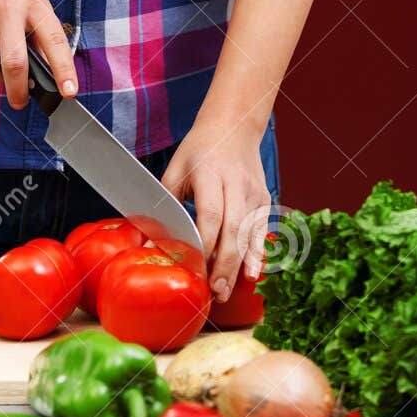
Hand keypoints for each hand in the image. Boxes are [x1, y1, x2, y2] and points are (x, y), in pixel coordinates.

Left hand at [160, 118, 270, 301]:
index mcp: (211, 173)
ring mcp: (254, 192)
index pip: (211, 214)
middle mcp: (237, 184)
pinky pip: (260, 232)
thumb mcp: (176, 169)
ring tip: (226, 291)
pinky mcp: (264, 199)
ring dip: (239, 265)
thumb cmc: (199, 150)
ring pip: (249, 234)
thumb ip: (166, 206)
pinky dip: (255, 254)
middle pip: (234, 229)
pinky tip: (251, 275)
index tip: (195, 267)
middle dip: (224, 263)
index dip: (205, 243)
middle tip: (213, 290)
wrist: (234, 126)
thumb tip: (152, 245)